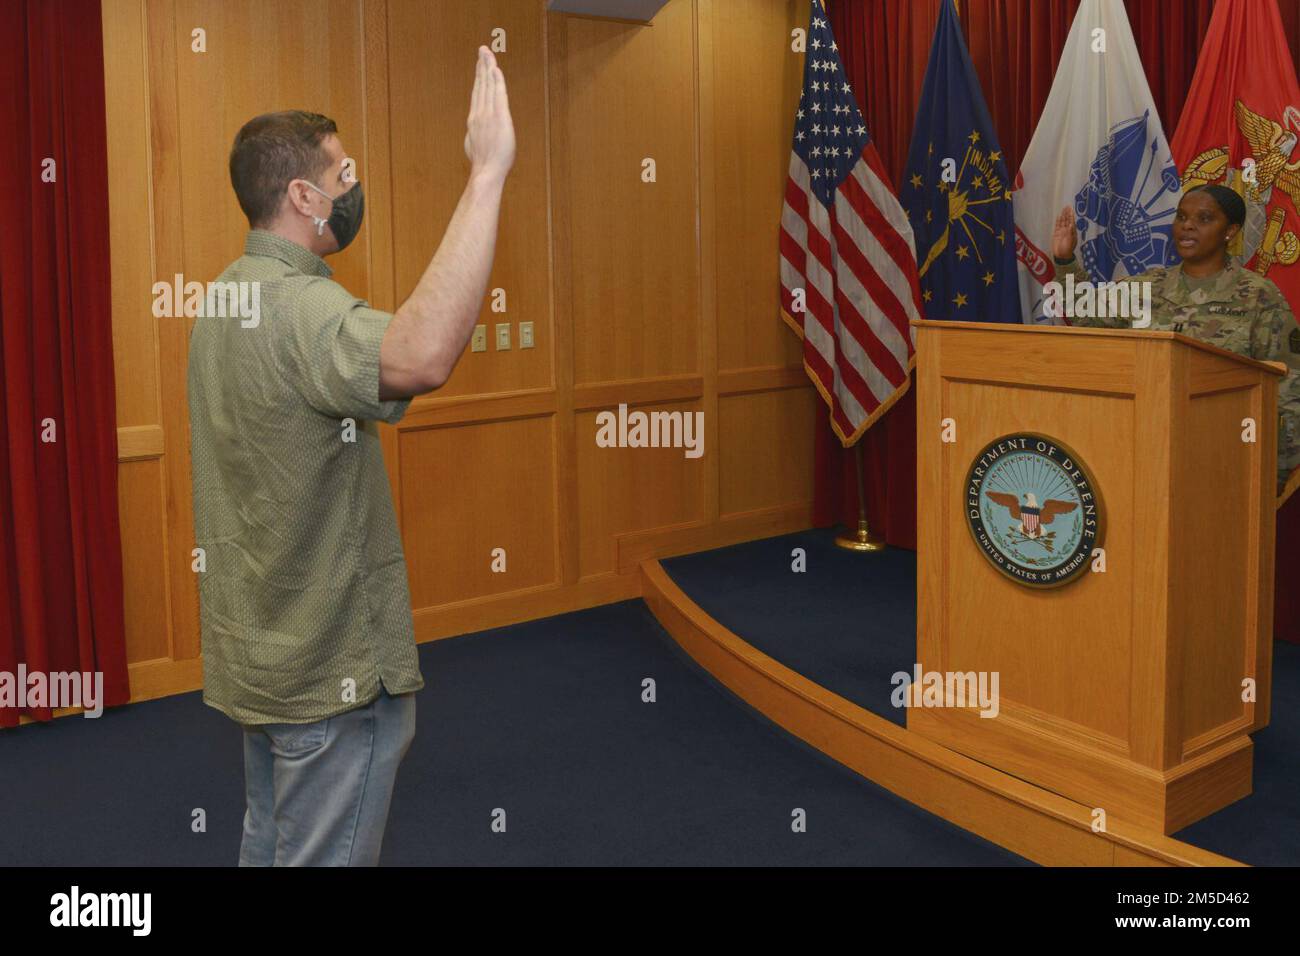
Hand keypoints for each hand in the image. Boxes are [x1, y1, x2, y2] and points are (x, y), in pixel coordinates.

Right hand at [463, 46, 515, 183]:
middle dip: (481, 66)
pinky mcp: (500, 118)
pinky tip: (495, 69)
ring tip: (487, 52)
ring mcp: (488, 115)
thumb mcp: (474, 146)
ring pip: (488, 86)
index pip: (477, 93)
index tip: (480, 65)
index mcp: (474, 119)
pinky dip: (497, 81)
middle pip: (481, 85)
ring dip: (488, 67)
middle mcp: (479, 113)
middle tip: (482, 50)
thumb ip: (476, 134)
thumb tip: (474, 133)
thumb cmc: (483, 164)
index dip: (479, 77)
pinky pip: (498, 95)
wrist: (486, 172)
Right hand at [1051, 205, 1075, 259]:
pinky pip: (1057, 226)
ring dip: (1063, 216)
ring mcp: (1062, 232)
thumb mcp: (1070, 241)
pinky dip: (1058, 221)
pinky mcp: (1056, 234)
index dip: (1071, 215)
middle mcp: (1067, 230)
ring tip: (1063, 209)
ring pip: (1062, 222)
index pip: (1071, 221)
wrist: (1061, 256)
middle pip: (1067, 220)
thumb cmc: (1067, 249)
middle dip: (1067, 213)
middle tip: (1067, 206)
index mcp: (1072, 231)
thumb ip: (1070, 233)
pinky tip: (1058, 217)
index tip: (1070, 209)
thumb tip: (1071, 225)